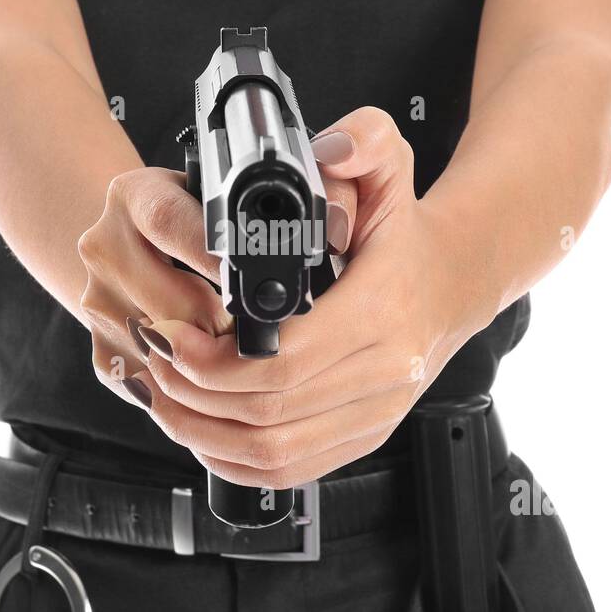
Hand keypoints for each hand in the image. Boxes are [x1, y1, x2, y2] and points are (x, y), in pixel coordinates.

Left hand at [128, 108, 495, 488]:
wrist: (455, 281)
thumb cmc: (406, 231)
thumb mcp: (390, 166)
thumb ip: (362, 139)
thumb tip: (328, 149)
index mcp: (382, 310)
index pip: (284, 358)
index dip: (215, 359)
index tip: (172, 335)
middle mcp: (385, 371)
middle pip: (268, 410)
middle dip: (195, 392)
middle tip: (155, 359)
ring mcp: (378, 412)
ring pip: (273, 450)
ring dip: (204, 432)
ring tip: (164, 396)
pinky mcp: (367, 436)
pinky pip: (292, 472)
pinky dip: (235, 460)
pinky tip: (201, 433)